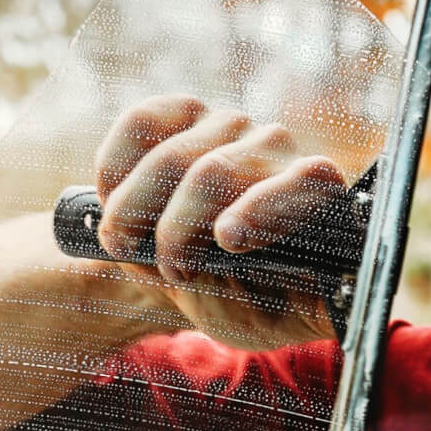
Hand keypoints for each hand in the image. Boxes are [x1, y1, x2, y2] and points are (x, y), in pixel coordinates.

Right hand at [93, 95, 346, 349]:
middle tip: (164, 270)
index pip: (306, 182)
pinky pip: (141, 124)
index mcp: (313, 203)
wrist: (202, 275)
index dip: (264, 207)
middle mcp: (277, 151)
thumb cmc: (245, 301)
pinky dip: (115, 169)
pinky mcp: (186, 112)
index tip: (225, 240)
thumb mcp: (263, 319)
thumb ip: (276, 302)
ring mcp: (231, 126)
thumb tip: (318, 298)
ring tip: (125, 246)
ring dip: (133, 209)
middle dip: (175, 228)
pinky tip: (112, 203)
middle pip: (217, 174)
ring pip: (172, 157)